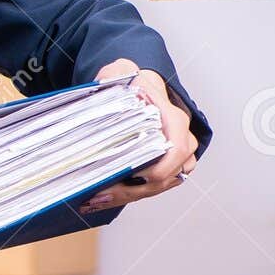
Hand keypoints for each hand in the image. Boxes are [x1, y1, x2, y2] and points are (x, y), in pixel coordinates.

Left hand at [80, 60, 197, 213]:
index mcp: (172, 117)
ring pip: (157, 186)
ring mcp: (175, 155)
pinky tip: (100, 198)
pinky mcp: (163, 166)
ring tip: (93, 202)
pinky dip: (127, 195)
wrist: (140, 86)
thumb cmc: (133, 82)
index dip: (161, 168)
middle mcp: (180, 138)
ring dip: (126, 197)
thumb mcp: (120, 72)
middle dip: (130, 191)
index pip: (177, 148)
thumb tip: (103, 85)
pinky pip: (150, 187)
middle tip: (98, 196)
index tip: (137, 179)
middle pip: (164, 176)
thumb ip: (113, 76)